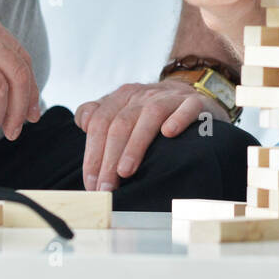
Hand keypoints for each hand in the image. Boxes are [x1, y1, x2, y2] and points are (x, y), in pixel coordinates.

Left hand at [74, 80, 223, 191]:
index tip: (91, 183)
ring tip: (125, 171)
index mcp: (123, 96)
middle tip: (105, 187)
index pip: (100, 122)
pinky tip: (169, 133)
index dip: (92, 154)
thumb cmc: (152, 110)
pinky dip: (178, 119)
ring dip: (135, 145)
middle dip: (109, 158)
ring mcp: (170, 97)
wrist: (191, 91)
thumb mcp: (123, 108)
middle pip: (120, 124)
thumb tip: (83, 124)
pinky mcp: (195, 103)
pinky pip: (187, 108)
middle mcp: (144, 94)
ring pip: (149, 116)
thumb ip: (99, 115)